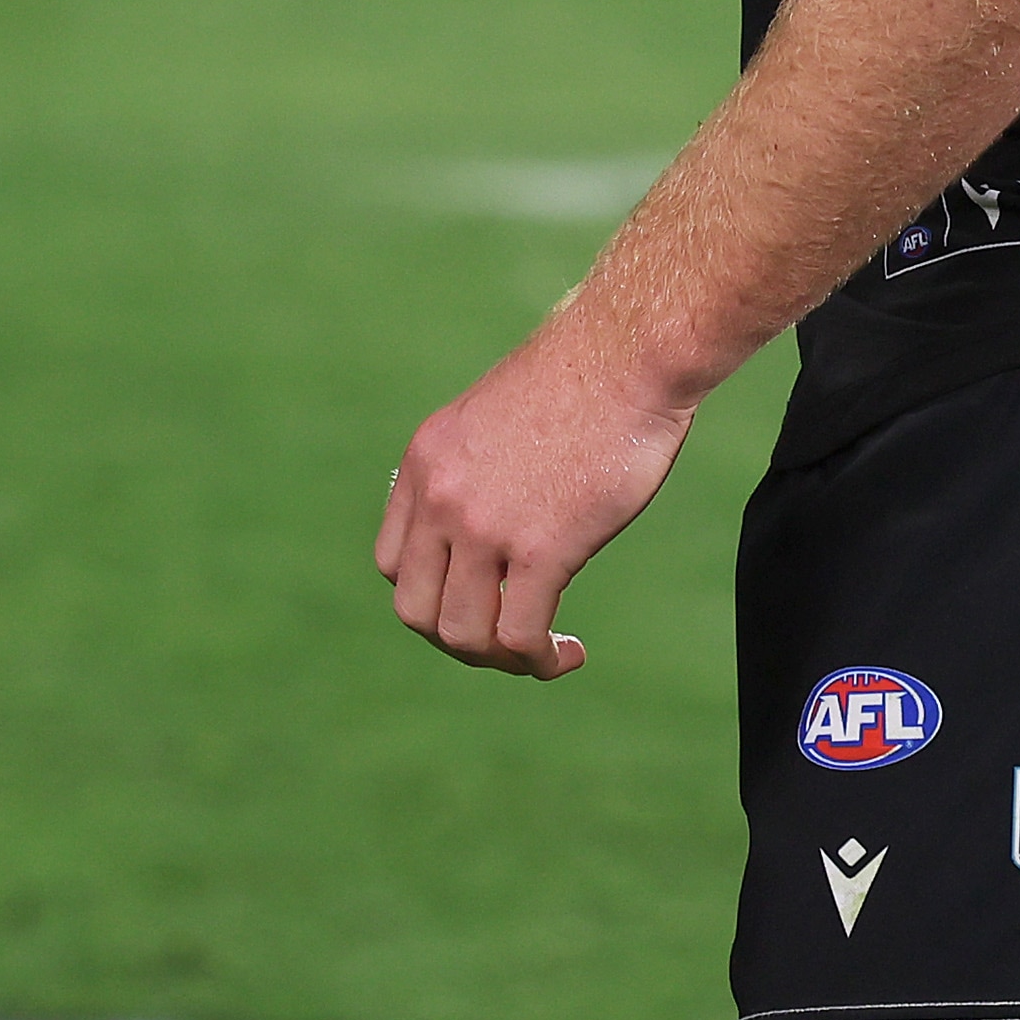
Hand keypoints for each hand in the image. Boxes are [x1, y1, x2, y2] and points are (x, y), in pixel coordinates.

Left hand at [376, 323, 696, 677]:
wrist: (626, 356)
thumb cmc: (583, 379)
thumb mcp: (494, 419)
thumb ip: (477, 470)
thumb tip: (491, 515)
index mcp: (425, 462)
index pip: (392, 562)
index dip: (431, 596)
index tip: (477, 600)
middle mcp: (440, 497)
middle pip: (415, 610)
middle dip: (458, 639)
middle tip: (506, 640)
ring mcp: (483, 526)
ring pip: (461, 635)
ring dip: (499, 660)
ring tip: (542, 653)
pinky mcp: (539, 549)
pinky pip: (519, 637)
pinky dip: (541, 662)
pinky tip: (569, 653)